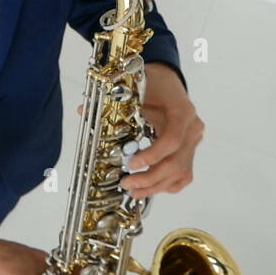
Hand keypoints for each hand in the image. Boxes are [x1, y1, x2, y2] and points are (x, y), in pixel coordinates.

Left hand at [75, 62, 203, 198]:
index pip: (172, 140)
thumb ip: (112, 103)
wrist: (168, 83)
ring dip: (156, 186)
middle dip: (151, 178)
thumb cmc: (152, 86)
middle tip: (127, 184)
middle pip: (176, 162)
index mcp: (182, 111)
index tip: (130, 163)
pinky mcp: (190, 151)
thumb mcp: (135, 90)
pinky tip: (150, 189)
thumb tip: (82, 111)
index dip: (152, 155)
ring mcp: (193, 142)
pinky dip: (167, 184)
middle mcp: (192, 128)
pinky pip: (184, 175)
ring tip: (134, 191)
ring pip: (180, 173)